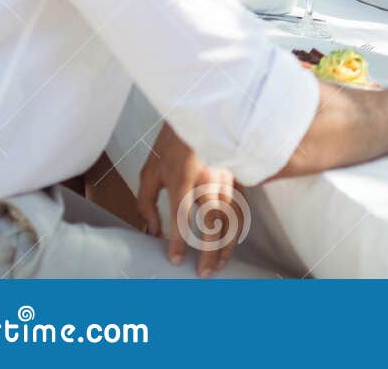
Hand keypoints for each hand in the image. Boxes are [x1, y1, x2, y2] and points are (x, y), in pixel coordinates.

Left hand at [137, 123, 248, 276]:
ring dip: (227, 244)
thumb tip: (152, 231)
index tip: (175, 260)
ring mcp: (226, 177)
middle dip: (209, 251)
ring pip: (232, 216)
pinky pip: (242, 205)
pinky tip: (233, 242)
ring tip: (220, 264)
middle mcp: (207, 179)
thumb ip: (146, 204)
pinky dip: (239, 227)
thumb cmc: (170, 145)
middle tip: (204, 273)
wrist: (197, 114)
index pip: (180, 218)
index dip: (177, 242)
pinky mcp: (237, 175)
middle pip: (212, 221)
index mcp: (182, 178)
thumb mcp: (149, 172)